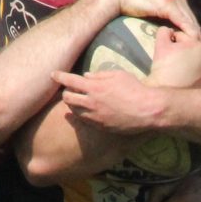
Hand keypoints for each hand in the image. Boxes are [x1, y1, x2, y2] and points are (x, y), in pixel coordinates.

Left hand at [52, 67, 166, 133]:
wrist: (147, 110)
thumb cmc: (135, 89)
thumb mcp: (118, 75)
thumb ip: (99, 75)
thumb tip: (85, 76)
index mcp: (94, 87)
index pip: (69, 80)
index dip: (59, 76)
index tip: (53, 74)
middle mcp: (90, 102)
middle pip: (67, 97)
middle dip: (66, 92)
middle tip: (70, 89)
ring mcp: (94, 116)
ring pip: (74, 111)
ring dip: (74, 104)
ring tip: (79, 100)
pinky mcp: (100, 126)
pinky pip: (84, 120)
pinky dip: (82, 114)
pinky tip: (88, 111)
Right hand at [104, 0, 200, 41]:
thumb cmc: (135, 5)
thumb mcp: (155, 14)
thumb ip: (164, 20)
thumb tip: (170, 35)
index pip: (191, 19)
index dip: (195, 34)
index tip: (198, 49)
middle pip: (193, 21)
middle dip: (197, 38)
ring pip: (190, 22)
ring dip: (194, 37)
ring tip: (197, 51)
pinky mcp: (168, 4)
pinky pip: (182, 20)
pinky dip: (187, 32)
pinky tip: (189, 43)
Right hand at [147, 27, 200, 88]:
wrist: (166, 94)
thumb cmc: (162, 68)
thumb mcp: (160, 46)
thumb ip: (164, 32)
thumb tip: (168, 31)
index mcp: (195, 44)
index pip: (184, 33)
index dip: (173, 35)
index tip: (167, 40)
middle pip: (195, 44)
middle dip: (184, 43)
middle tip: (173, 48)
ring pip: (199, 58)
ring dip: (190, 56)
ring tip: (178, 60)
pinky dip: (194, 70)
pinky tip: (184, 73)